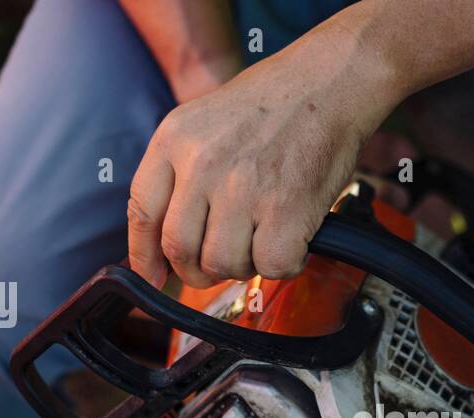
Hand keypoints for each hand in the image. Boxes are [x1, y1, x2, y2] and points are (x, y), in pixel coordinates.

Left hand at [127, 28, 401, 288]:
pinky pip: (271, 267)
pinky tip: (293, 238)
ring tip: (262, 237)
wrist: (330, 82)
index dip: (144, 257)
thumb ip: (179, 174)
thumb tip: (163, 247)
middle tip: (220, 264)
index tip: (153, 279)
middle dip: (198, 271)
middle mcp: (202, 164)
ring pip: (223, 265)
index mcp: (175, 139)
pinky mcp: (285, 210)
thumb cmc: (273, 106)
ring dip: (244, 265)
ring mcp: (243, 188)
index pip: (143, 212)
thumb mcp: (205, 123)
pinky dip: (285, 263)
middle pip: (180, 250)